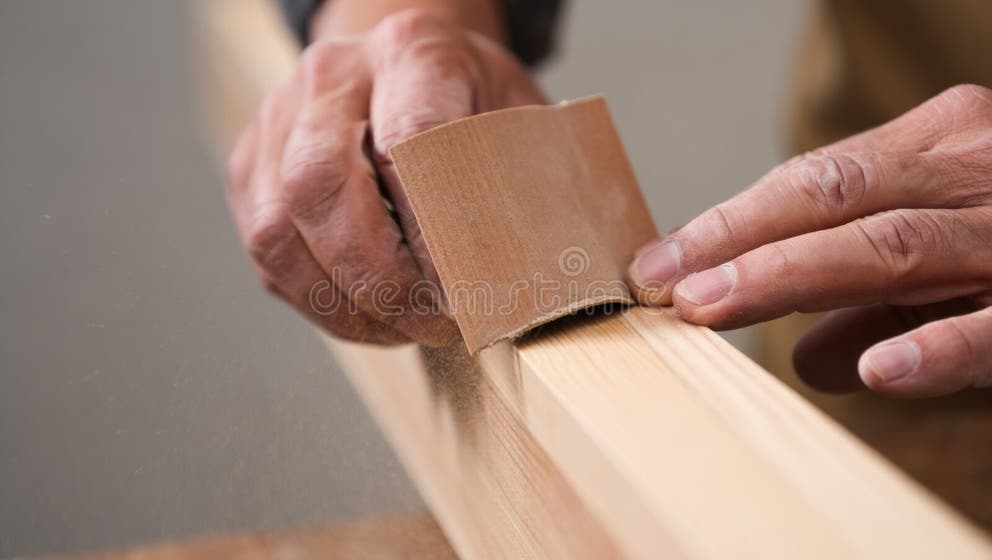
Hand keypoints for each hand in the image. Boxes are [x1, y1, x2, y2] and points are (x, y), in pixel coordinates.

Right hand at [227, 10, 545, 344]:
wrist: (401, 67)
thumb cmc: (469, 102)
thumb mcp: (520, 121)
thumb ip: (532, 184)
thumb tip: (547, 277)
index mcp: (412, 51)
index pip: (409, 139)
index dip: (431, 230)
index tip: (460, 289)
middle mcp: (332, 76)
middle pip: (321, 182)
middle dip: (376, 277)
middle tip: (428, 323)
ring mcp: (278, 118)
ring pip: (278, 228)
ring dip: (343, 301)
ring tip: (400, 330)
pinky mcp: (249, 165)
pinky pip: (266, 252)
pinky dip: (317, 300)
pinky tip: (365, 316)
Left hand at [628, 85, 991, 397]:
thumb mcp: (946, 248)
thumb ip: (877, 300)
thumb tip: (808, 357)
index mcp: (941, 146)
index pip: (816, 179)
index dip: (731, 220)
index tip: (658, 263)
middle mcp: (979, 168)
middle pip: (839, 198)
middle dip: (742, 243)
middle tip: (667, 287)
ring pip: (899, 244)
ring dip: (795, 278)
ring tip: (715, 309)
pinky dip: (940, 342)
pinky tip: (876, 369)